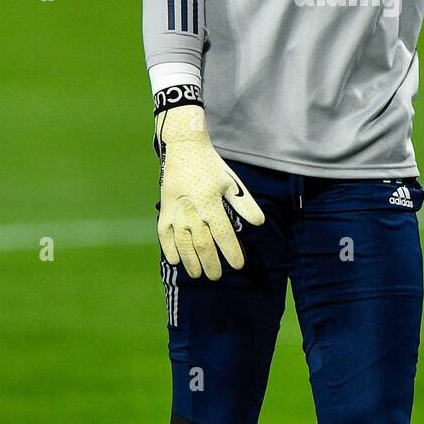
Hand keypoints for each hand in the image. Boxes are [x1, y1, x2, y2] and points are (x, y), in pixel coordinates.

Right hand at [154, 101, 264, 279]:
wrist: (184, 147)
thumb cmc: (211, 166)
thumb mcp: (232, 182)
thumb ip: (244, 204)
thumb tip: (259, 223)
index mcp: (211, 203)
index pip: (223, 235)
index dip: (231, 252)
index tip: (238, 265)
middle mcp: (192, 210)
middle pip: (202, 244)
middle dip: (211, 263)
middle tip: (217, 277)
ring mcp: (176, 211)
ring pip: (183, 243)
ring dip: (191, 261)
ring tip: (198, 275)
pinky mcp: (165, 209)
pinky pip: (164, 234)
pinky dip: (169, 249)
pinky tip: (175, 261)